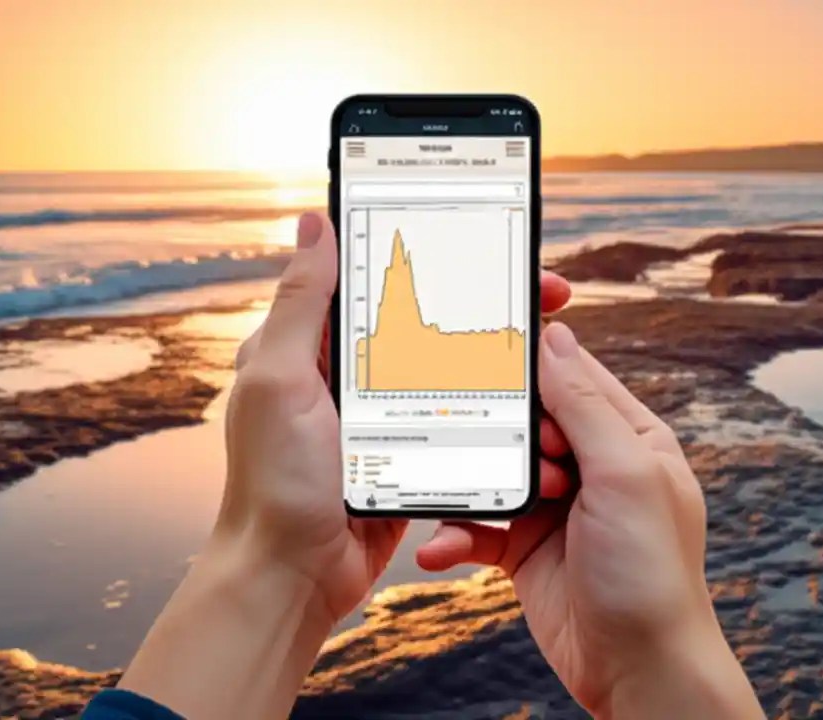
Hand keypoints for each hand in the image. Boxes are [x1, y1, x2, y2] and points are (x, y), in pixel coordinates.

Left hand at [120, 213, 573, 718]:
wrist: (291, 576)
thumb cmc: (274, 482)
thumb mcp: (280, 379)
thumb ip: (302, 303)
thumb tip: (316, 222)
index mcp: (313, 345)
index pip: (379, 279)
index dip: (434, 255)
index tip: (489, 243)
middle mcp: (348, 374)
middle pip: (429, 319)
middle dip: (487, 302)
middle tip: (546, 294)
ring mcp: (381, 416)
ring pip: (449, 368)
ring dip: (497, 356)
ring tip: (548, 348)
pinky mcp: (407, 455)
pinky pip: (454, 421)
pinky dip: (489, 409)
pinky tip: (528, 403)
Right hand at [417, 322, 762, 718]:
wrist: (637, 668)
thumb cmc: (651, 573)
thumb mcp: (625, 474)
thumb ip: (585, 406)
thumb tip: (556, 339)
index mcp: (630, 437)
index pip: (575, 376)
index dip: (534, 362)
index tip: (485, 345)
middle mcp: (593, 467)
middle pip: (527, 419)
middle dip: (499, 427)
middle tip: (483, 438)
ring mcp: (555, 508)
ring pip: (495, 469)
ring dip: (471, 480)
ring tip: (459, 492)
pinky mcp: (523, 548)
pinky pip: (476, 526)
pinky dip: (454, 535)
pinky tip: (437, 548)